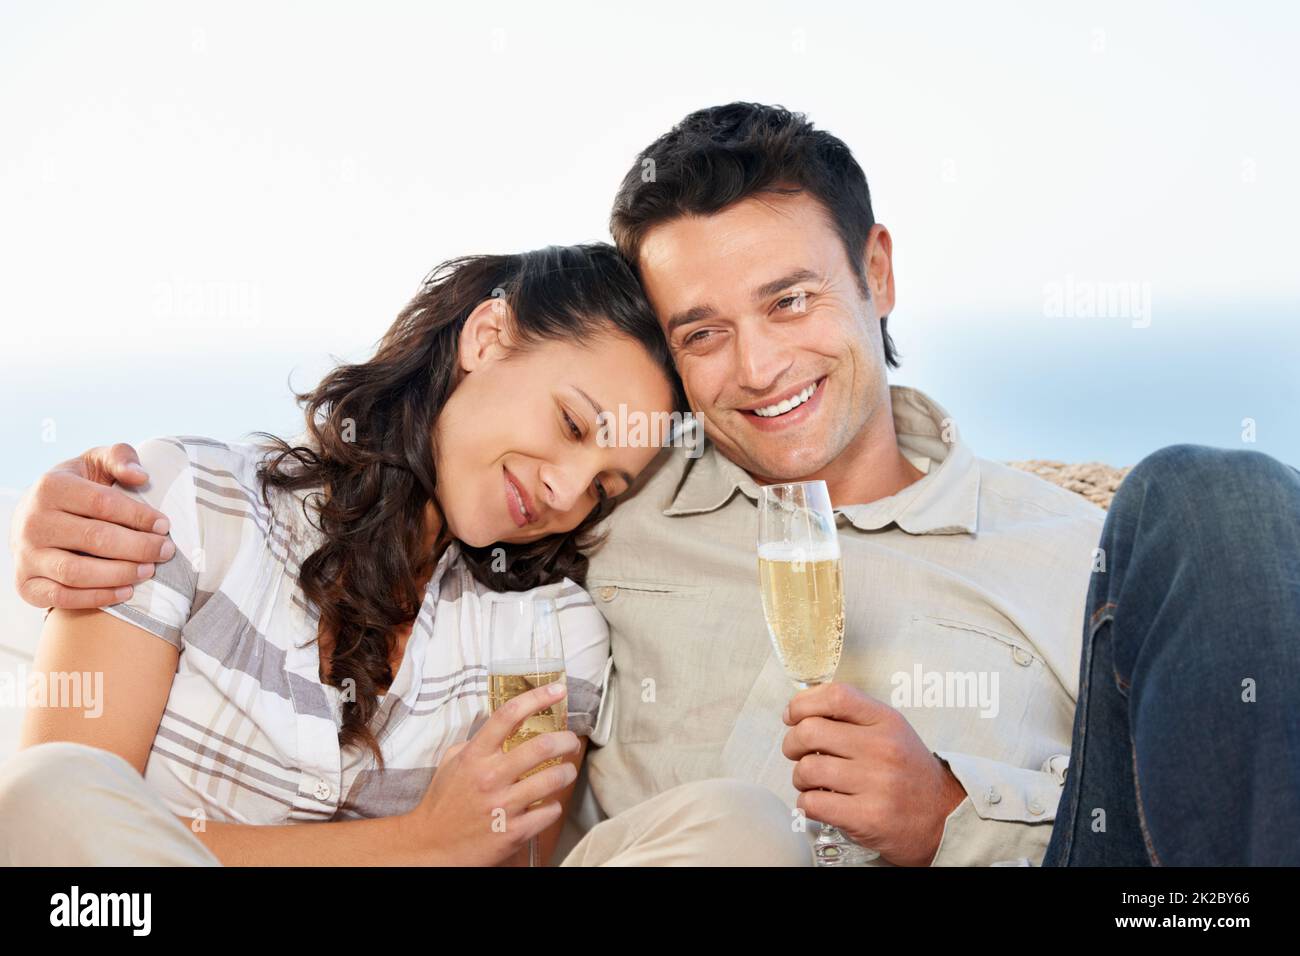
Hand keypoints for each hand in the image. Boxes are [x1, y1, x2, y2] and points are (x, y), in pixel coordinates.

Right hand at [10, 443, 174, 608]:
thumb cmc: (78, 488)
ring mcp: (27, 555)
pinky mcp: (26, 585)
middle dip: (139, 547)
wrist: (35, 518)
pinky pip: (63, 598)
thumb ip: (120, 457)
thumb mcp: (95, 463)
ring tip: (149, 570)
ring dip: (121, 574)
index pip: (104, 504)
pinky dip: (98, 597)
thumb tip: (140, 476)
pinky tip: (127, 591)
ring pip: (78, 572)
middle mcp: (33, 521)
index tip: (165, 525)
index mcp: (51, 487)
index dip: (140, 516)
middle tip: (166, 551)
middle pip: (95, 539)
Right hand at [400, 680, 578, 865]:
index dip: (537, 697)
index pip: (508, 716)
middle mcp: (490, 777)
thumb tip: (502, 728)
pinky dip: (554, 806)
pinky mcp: (513, 832)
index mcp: (475, 756)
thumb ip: (476, 744)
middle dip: (566, 740)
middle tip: (571, 742)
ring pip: (553, 779)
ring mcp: (502, 805)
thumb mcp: (452, 763)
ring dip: (567, 772)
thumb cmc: (443, 802)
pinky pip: (549, 812)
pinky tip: (549, 805)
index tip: (557, 690)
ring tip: (567, 771)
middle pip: (542, 746)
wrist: (430, 846)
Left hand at [781, 681, 966, 866]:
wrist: (944, 816)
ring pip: (807, 769)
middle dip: (792, 743)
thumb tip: (802, 709)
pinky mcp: (868, 817)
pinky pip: (813, 803)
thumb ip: (853, 716)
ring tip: (812, 782)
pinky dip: (807, 803)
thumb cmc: (908, 772)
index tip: (793, 715)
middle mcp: (882, 749)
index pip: (835, 696)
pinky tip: (818, 802)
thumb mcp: (891, 730)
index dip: (802, 703)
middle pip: (810, 731)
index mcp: (886, 721)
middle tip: (796, 752)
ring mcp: (876, 784)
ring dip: (800, 777)